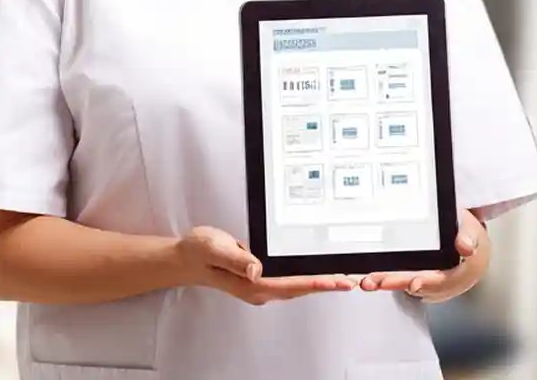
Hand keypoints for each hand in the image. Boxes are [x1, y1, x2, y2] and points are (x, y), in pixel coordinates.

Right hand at [175, 226, 355, 305]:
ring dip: (319, 283)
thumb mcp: (214, 247)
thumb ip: (236, 258)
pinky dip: (307, 278)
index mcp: (250, 284)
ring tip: (343, 279)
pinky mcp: (260, 278)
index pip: (290, 284)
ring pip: (296, 286)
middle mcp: (258, 289)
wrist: (185, 257)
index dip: (315, 282)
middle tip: (351, 281)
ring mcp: (260, 285)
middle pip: (299, 288)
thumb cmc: (198, 251)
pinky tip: (318, 274)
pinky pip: (289, 280)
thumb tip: (257, 268)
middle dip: (325, 285)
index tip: (336, 281)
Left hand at [358, 209, 488, 302]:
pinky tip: (369, 278)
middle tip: (377, 282)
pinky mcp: (419, 279)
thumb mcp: (471, 229)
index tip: (413, 283)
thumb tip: (466, 247)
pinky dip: (385, 280)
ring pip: (407, 284)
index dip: (428, 283)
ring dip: (386, 283)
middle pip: (420, 285)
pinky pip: (401, 281)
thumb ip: (468, 236)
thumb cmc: (468, 233)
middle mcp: (446, 283)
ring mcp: (431, 283)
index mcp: (463, 273)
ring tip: (367, 282)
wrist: (468, 239)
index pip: (444, 280)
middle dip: (398, 284)